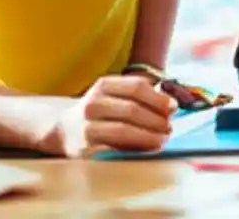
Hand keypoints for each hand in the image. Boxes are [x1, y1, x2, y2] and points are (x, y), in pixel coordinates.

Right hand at [49, 76, 176, 156]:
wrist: (65, 131)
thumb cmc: (100, 112)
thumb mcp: (114, 95)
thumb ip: (140, 96)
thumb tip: (171, 106)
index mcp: (103, 86)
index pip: (136, 87)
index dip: (158, 98)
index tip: (173, 108)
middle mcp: (92, 104)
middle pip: (132, 110)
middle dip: (156, 120)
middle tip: (169, 128)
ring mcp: (87, 128)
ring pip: (123, 131)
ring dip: (148, 137)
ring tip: (162, 141)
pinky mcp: (85, 150)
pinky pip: (113, 151)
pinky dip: (133, 151)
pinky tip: (145, 152)